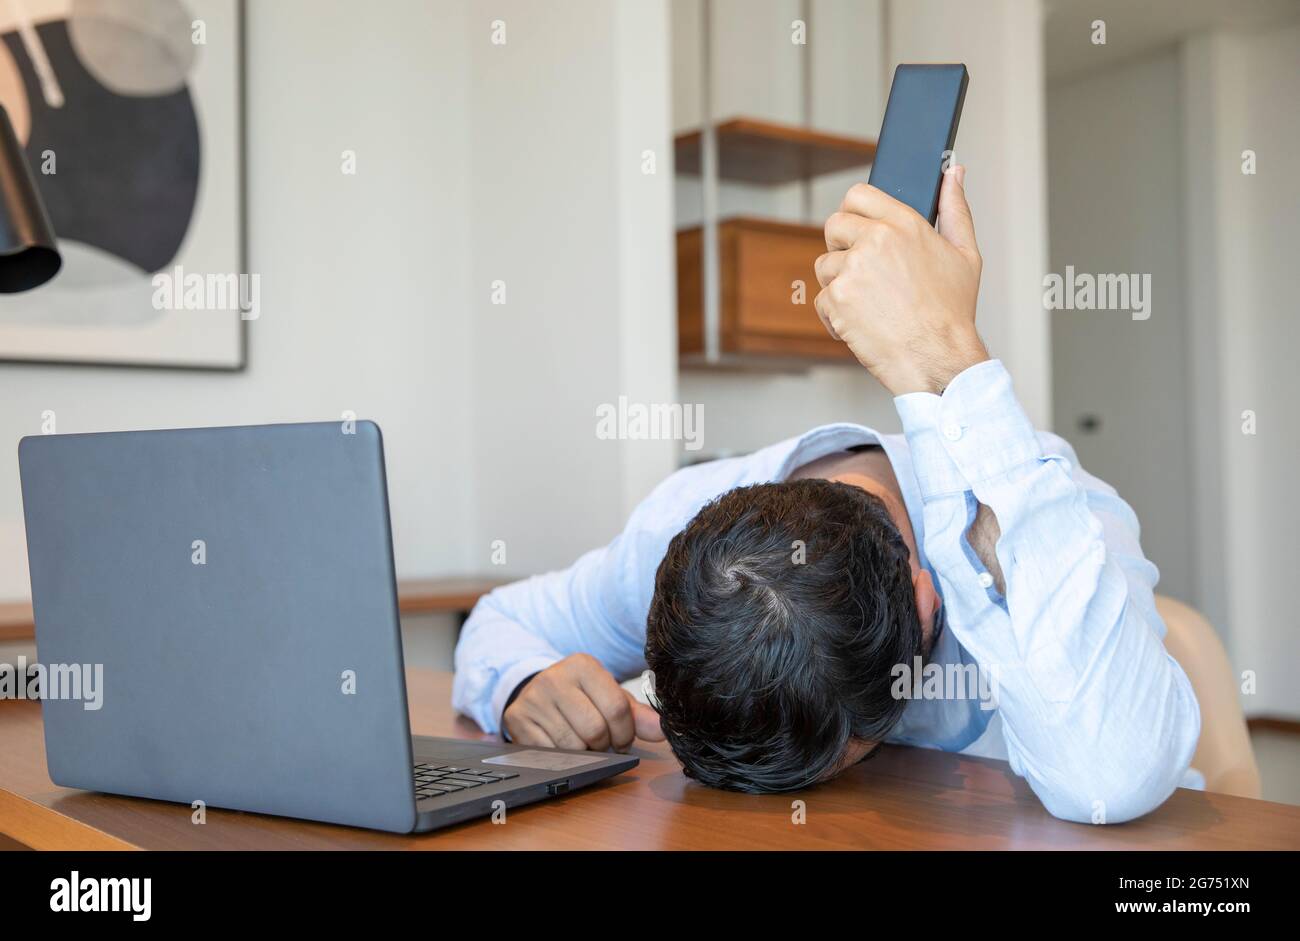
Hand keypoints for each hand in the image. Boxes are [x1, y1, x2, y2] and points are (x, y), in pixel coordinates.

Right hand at [502, 654, 664, 750]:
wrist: (536, 691)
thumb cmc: (581, 696)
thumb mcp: (609, 696)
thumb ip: (638, 714)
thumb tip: (662, 730)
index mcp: (583, 665)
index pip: (617, 708)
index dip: (625, 733)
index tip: (622, 738)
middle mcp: (555, 677)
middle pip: (595, 730)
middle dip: (604, 745)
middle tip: (600, 742)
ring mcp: (533, 698)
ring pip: (572, 745)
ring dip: (583, 753)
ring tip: (581, 741)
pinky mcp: (517, 719)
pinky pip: (548, 753)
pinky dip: (560, 758)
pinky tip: (561, 746)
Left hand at [814, 166, 988, 394]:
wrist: (937, 358)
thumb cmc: (952, 313)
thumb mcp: (965, 254)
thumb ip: (955, 208)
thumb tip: (954, 172)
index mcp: (904, 224)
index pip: (859, 194)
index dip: (854, 211)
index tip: (857, 227)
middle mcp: (875, 240)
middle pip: (833, 226)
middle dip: (841, 247)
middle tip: (862, 272)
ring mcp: (853, 269)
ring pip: (824, 266)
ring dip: (839, 285)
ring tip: (869, 304)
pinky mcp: (837, 298)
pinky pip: (822, 299)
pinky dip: (835, 316)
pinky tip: (862, 324)